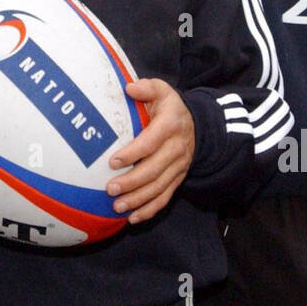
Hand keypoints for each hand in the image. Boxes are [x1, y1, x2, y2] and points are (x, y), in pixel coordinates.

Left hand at [105, 78, 194, 224]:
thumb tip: (129, 88)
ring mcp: (179, 166)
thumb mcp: (162, 91)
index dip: (133, 153)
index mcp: (170, 125)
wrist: (196, 124)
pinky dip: (150, 210)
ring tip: (117, 206)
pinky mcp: (178, 179)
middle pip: (154, 170)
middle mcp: (177, 149)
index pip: (151, 142)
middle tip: (110, 189)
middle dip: (131, 182)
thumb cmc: (169, 107)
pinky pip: (165, 197)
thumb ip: (147, 87)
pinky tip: (133, 218)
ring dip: (138, 199)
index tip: (113, 161)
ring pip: (159, 187)